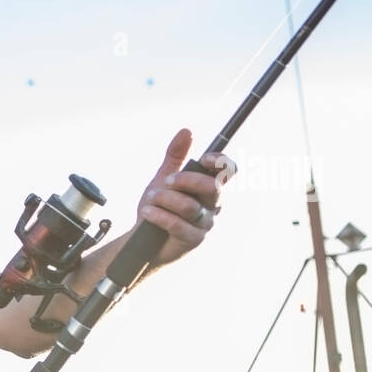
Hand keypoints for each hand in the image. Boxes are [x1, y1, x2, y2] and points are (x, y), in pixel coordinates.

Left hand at [135, 128, 236, 265]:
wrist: (143, 240)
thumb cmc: (158, 208)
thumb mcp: (163, 178)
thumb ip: (175, 156)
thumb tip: (187, 131)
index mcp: (208, 187)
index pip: (228, 171)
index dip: (220, 162)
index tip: (203, 158)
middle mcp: (212, 205)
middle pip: (212, 186)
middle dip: (186, 180)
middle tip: (166, 181)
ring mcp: (205, 224)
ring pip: (190, 206)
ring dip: (165, 199)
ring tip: (149, 199)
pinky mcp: (193, 240)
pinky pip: (178, 224)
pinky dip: (159, 215)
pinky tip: (147, 211)